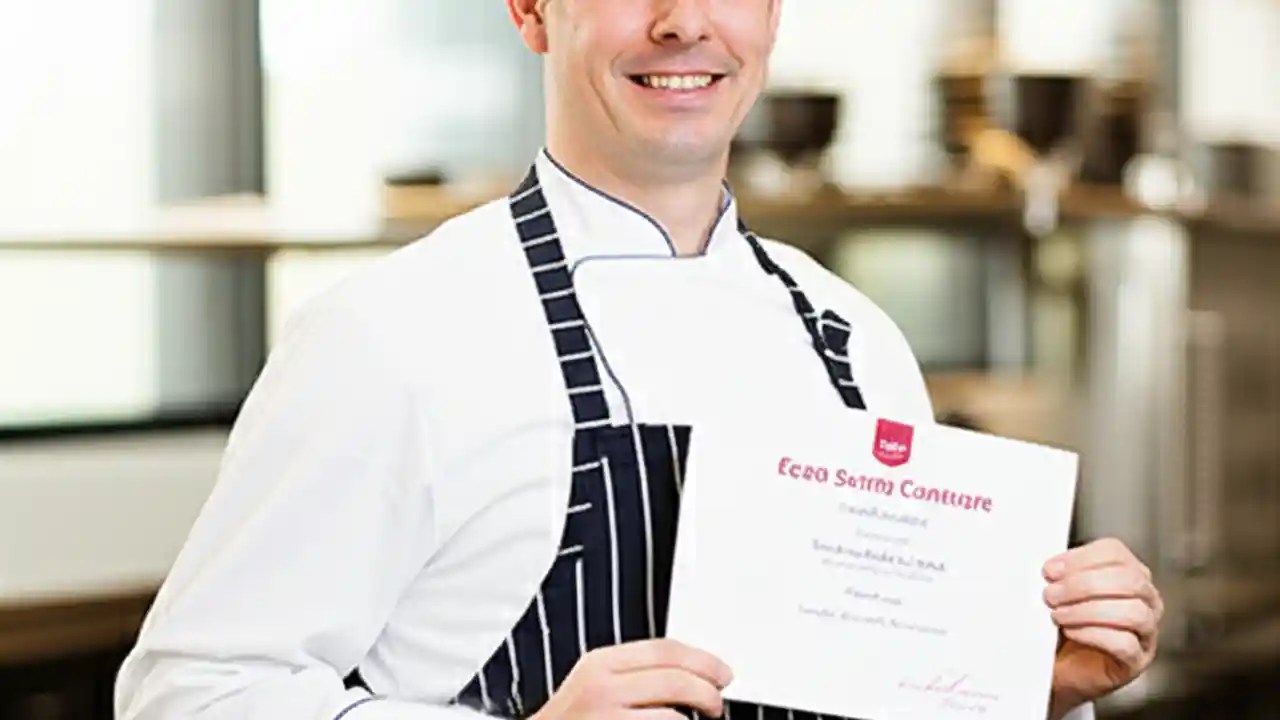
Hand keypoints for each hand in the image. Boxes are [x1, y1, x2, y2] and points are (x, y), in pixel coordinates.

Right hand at [532, 638, 732, 719]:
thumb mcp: (591, 682)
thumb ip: (630, 671)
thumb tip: (687, 671)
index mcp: (599, 663)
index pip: (664, 650)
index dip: (703, 660)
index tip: (721, 672)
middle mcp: (601, 689)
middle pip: (675, 679)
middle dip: (709, 691)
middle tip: (717, 702)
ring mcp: (606, 719)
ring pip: (673, 715)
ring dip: (696, 718)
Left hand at [1042, 538, 1162, 717]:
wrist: (1065, 666)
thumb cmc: (1068, 625)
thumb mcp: (1064, 593)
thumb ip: (1063, 576)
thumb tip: (1052, 570)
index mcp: (1130, 573)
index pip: (1115, 553)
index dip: (1080, 558)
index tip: (1051, 570)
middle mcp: (1147, 600)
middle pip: (1129, 580)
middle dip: (1083, 585)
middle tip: (1052, 594)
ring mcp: (1146, 632)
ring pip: (1133, 612)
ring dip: (1088, 610)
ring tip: (1059, 615)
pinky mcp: (1137, 660)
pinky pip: (1125, 644)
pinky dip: (1093, 634)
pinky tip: (1071, 631)